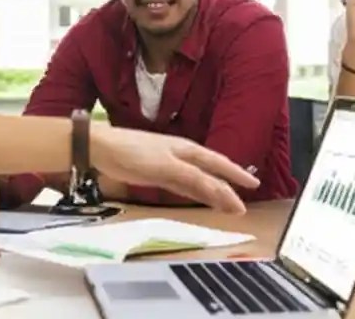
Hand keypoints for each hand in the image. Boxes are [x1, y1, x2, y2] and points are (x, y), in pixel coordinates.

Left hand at [90, 126, 258, 212]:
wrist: (101, 148)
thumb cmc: (133, 153)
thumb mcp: (166, 167)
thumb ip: (193, 179)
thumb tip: (221, 191)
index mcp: (186, 150)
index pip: (218, 164)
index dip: (235, 175)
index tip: (253, 185)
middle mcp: (181, 155)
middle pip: (210, 173)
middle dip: (227, 186)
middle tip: (242, 202)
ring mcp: (168, 164)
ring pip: (197, 180)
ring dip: (212, 192)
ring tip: (227, 205)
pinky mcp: (155, 173)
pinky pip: (183, 185)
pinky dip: (195, 192)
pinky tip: (199, 198)